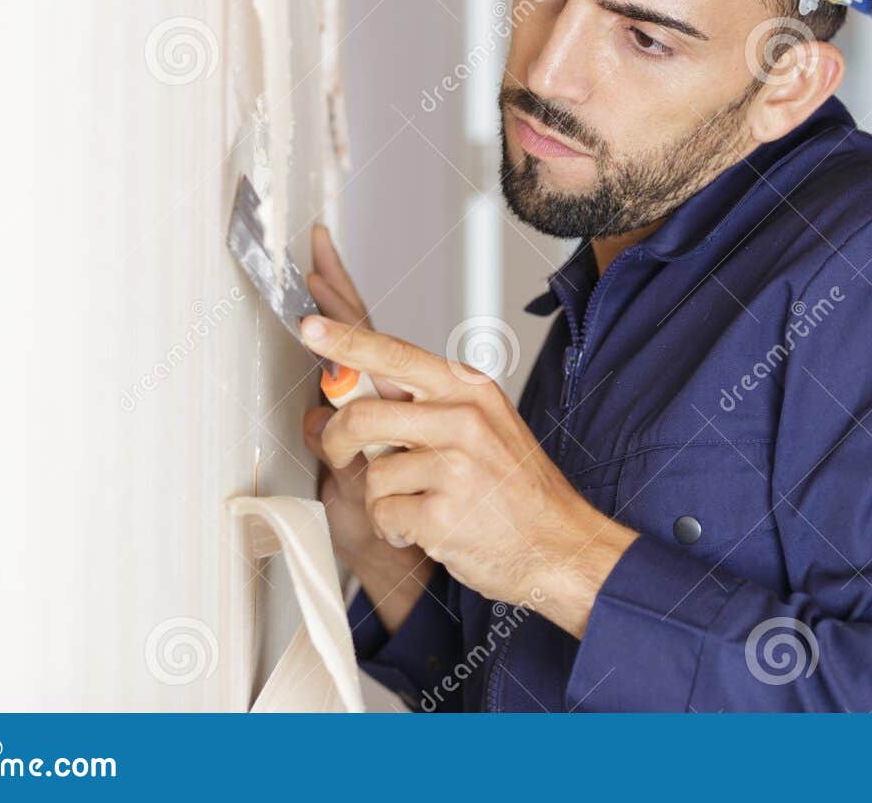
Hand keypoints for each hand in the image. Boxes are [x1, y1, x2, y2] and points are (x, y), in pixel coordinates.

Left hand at [300, 313, 638, 637]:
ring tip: (417, 506)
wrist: (559, 544)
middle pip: (362, 416)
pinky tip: (426, 530)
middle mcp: (464, 420)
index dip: (347, 341)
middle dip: (337, 442)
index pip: (395, 354)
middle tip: (343, 456)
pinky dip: (394, 530)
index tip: (312, 328)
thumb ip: (423, 407)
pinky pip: (384, 515)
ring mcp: (456, 466)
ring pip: (371, 473)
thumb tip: (351, 394)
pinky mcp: (444, 513)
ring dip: (380, 499)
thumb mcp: (482, 427)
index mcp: (470, 391)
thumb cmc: (516, 490)